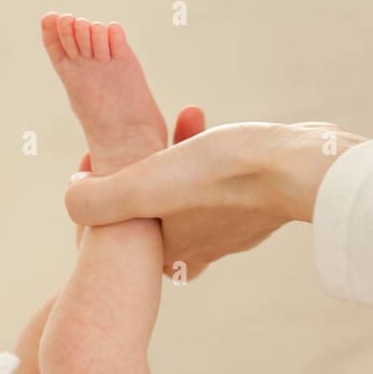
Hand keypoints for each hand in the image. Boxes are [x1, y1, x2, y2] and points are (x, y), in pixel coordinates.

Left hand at [66, 117, 365, 279]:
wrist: (299, 169)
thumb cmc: (220, 174)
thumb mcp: (141, 185)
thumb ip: (96, 199)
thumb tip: (73, 193)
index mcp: (163, 250)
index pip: (115, 235)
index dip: (97, 200)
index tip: (95, 159)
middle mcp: (194, 251)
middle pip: (149, 215)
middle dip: (140, 173)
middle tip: (144, 135)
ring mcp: (230, 235)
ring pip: (187, 200)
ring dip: (180, 161)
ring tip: (189, 122)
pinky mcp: (259, 212)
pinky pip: (224, 191)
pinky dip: (215, 165)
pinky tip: (223, 141)